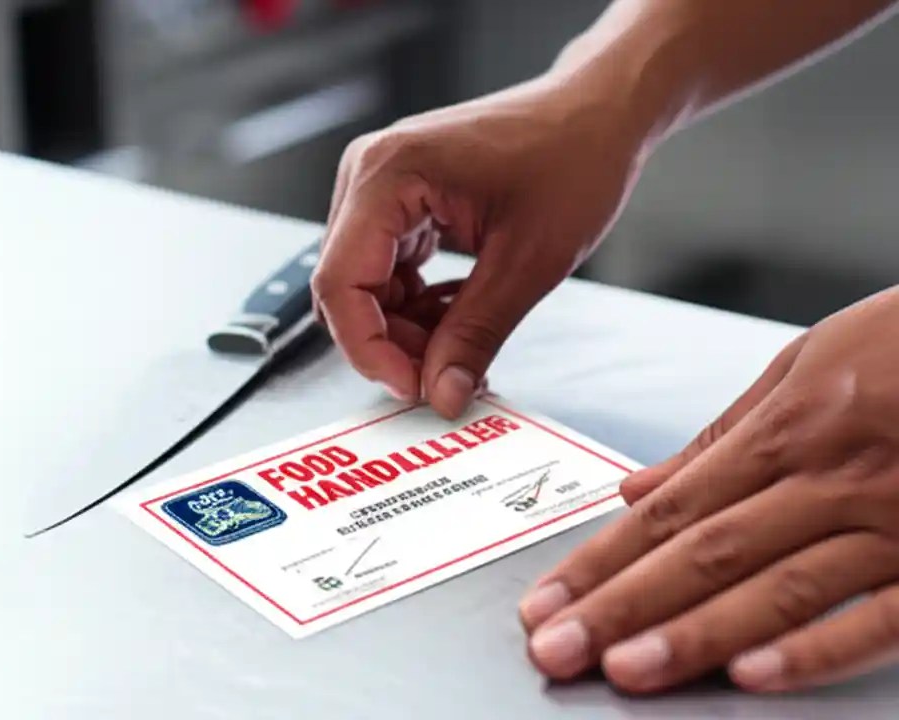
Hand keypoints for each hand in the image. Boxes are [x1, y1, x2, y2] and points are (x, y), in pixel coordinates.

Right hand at [311, 75, 646, 416]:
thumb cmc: (573, 154)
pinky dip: (419, 304)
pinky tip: (459, 315)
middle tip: (443, 374)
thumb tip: (441, 393)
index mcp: (389, 174)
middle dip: (390, 341)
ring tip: (461, 345)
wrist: (599, 112)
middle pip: (347, 287)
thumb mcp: (529, 262)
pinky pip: (389, 270)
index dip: (368, 348)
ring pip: (367, 286)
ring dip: (406, 327)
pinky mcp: (402, 200)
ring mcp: (382, 186)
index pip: (340, 283)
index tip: (411, 385)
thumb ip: (476, 334)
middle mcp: (370, 174)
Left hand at [519, 287, 898, 693]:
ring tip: (626, 672)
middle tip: (556, 649)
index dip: (601, 560)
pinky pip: (879, 613)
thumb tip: (640, 488)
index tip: (547, 602)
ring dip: (695, 634)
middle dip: (621, 606)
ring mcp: (891, 520)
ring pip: (776, 587)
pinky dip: (816, 648)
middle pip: (705, 552)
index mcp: (788, 426)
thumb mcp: (809, 361)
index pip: (671, 510)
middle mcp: (828, 475)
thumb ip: (721, 435)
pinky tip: (755, 677)